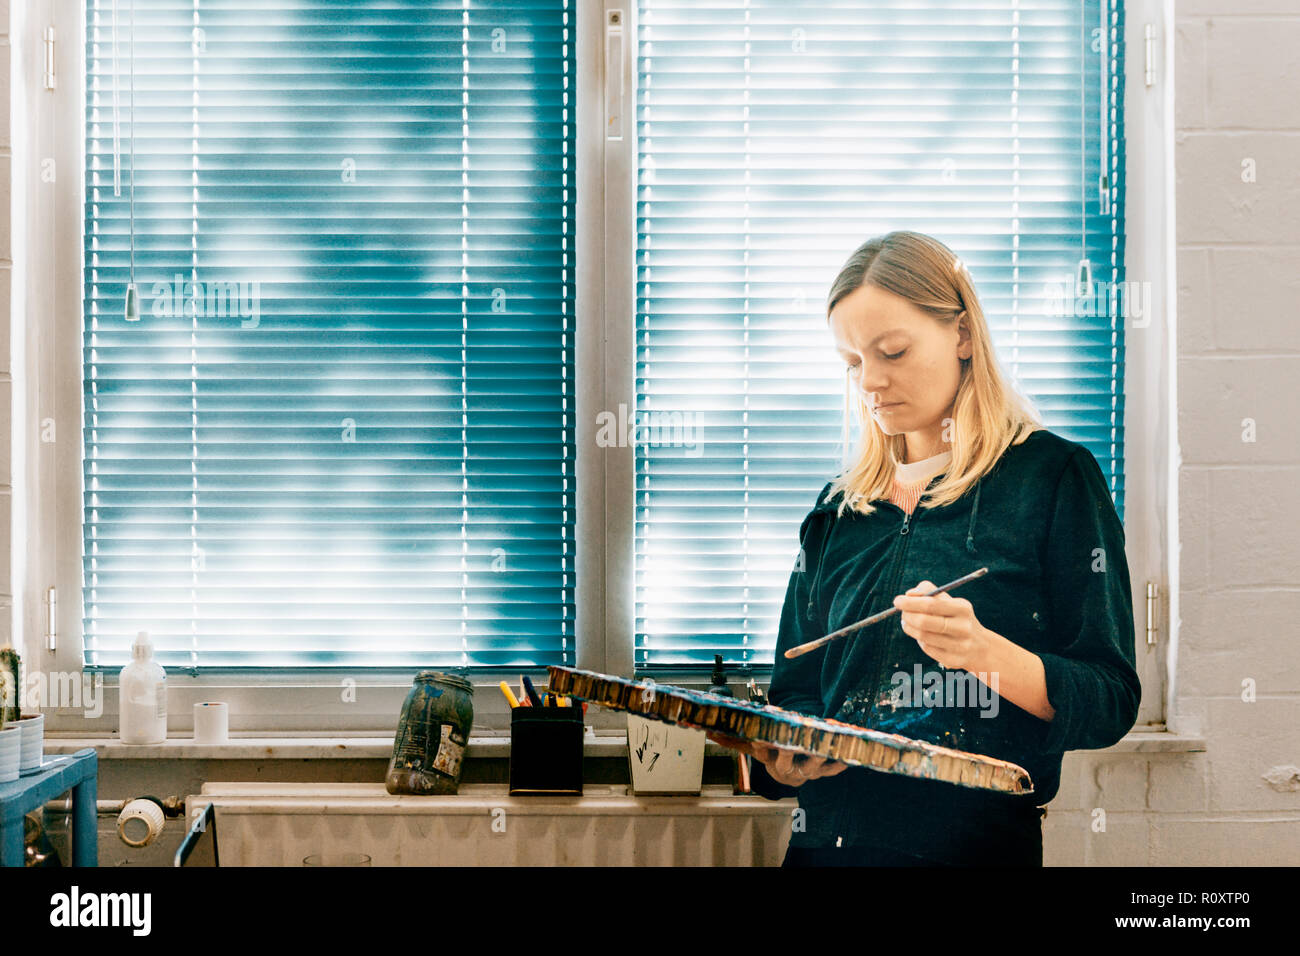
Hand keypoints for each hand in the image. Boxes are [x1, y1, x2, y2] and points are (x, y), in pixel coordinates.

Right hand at [705, 731, 846, 786]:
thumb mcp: (754, 748)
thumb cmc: (773, 755)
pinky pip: (833, 769)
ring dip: (820, 750)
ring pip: (814, 763)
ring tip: (825, 736)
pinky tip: (846, 756)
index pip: (763, 753)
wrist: (792, 774)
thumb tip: (709, 731)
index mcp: (770, 761)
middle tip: (793, 737)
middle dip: (790, 748)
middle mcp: (788, 769)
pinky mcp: (824, 772)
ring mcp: (807, 771)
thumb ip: (734, 740)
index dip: (763, 746)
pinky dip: (839, 763)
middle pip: (787, 760)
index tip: (761, 738)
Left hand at [892, 579, 991, 671]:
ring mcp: (960, 646)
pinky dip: (919, 640)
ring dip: (910, 628)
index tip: (897, 601)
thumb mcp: (949, 600)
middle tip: (902, 613)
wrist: (980, 646)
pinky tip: (921, 635)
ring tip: (907, 623)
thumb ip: (928, 591)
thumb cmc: (956, 617)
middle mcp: (963, 627)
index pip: (930, 604)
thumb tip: (909, 594)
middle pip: (924, 622)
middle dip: (907, 616)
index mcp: (962, 608)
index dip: (910, 603)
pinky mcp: (954, 660)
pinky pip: (927, 648)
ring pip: (923, 636)